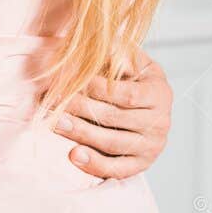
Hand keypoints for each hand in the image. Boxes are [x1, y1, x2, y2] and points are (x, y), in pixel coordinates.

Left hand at [54, 52, 172, 178]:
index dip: (97, 89)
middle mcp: (160, 122)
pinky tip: (73, 155)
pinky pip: (118, 170)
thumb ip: (117, 52)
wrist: (148, 105)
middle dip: (80, 109)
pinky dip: (95, 165)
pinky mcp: (141, 164)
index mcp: (159, 93)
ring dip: (81, 134)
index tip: (70, 80)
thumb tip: (98, 43)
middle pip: (115, 119)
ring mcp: (152, 146)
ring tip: (55, 123)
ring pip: (112, 143)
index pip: (127, 95)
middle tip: (52, 102)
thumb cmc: (133, 77)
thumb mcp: (132, 59)